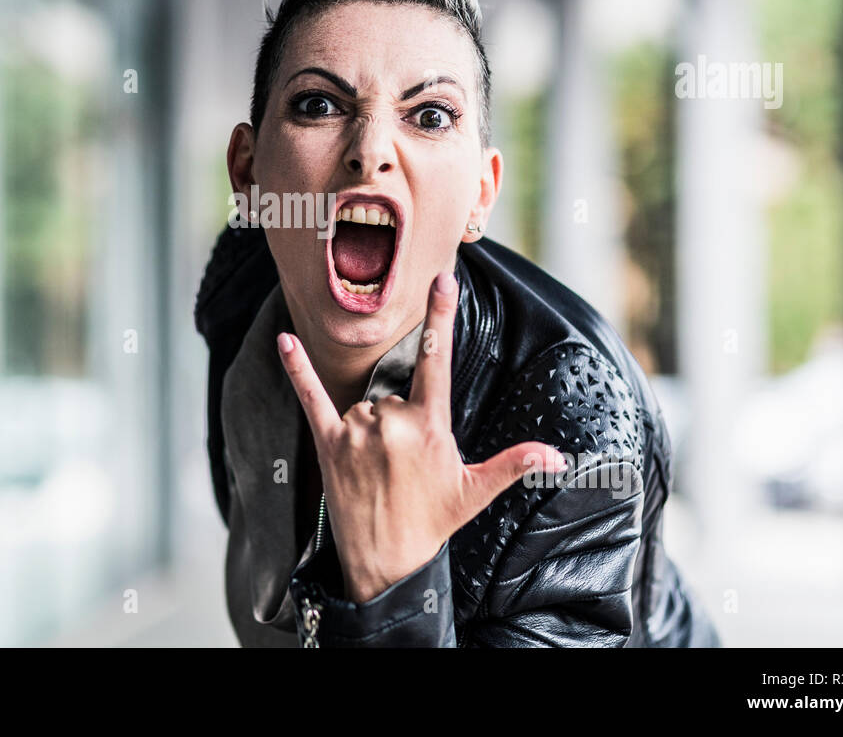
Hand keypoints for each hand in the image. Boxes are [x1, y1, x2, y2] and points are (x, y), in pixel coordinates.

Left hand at [277, 270, 566, 602]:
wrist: (385, 563)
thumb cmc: (432, 523)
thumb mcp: (475, 492)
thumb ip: (514, 464)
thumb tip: (558, 456)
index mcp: (430, 426)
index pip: (439, 360)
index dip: (442, 318)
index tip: (443, 278)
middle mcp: (392, 421)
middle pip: (394, 394)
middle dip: (400, 422)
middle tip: (402, 467)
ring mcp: (358, 431)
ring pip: (365, 405)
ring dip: (370, 428)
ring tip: (378, 470)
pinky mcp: (328, 444)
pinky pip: (311, 397)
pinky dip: (297, 368)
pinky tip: (284, 340)